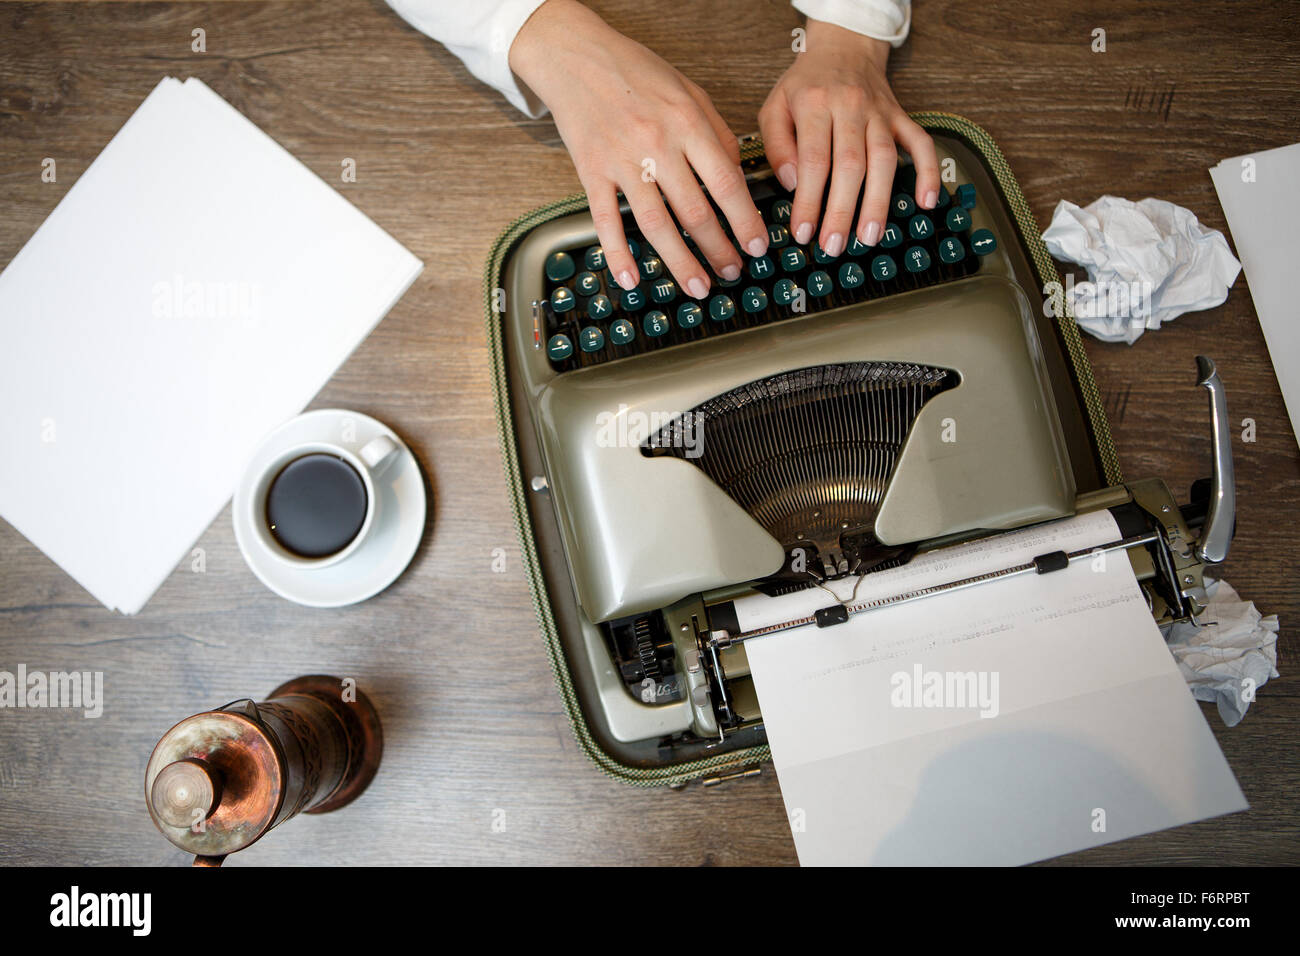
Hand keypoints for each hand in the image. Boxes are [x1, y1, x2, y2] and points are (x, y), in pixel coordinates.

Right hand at [510, 0, 767, 297]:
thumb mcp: (689, 90)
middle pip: (694, 211)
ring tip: (697, 286)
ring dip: (680, 262)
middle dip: (718, 249)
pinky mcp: (591, 173)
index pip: (726, 182)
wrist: (576, 56)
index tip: (757, 245)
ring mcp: (622, 162)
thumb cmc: (635, 71)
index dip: (745, 220)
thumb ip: (716, 133)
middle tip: (732, 272)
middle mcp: (657, 145)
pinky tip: (631, 279)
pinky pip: (606, 221)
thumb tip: (738, 177)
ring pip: (655, 224)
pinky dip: (617, 254)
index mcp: (687, 123)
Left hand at [758, 19, 938, 254]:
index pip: (813, 160)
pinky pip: (922, 143)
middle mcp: (851, 107)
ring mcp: (880, 113)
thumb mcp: (774, 107)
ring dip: (879, 202)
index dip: (809, 200)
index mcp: (815, 104)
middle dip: (842, 211)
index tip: (803, 232)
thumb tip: (792, 184)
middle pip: (850, 165)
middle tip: (834, 246)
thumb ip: (777, 146)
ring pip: (884, 160)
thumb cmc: (805, 85)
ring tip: (870, 237)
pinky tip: (927, 201)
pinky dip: (929, 171)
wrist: (843, 46)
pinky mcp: (901, 117)